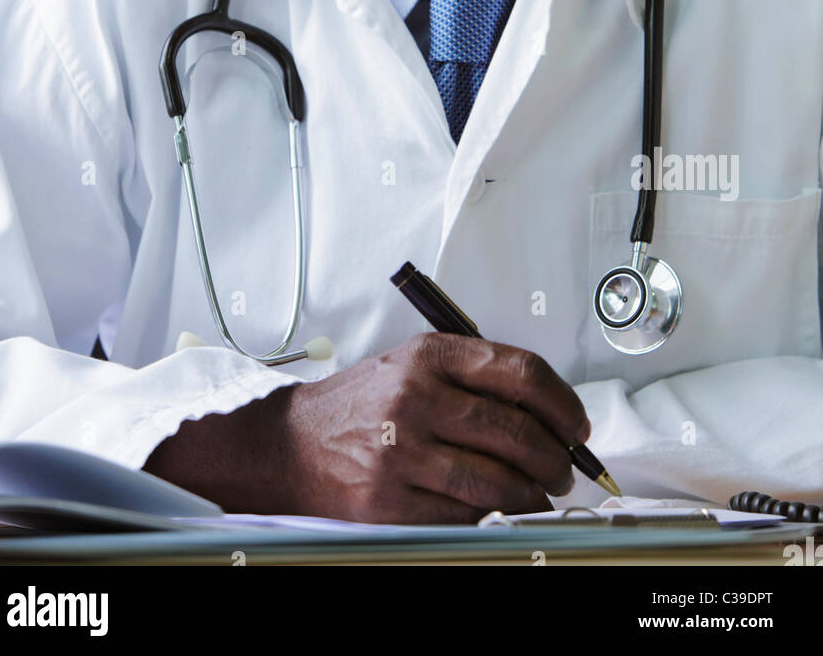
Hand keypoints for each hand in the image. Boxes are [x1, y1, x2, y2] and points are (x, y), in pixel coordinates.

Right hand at [276, 332, 590, 522]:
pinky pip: (465, 513)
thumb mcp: (414, 364)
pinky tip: (496, 505)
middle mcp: (417, 398)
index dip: (562, 403)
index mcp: (430, 356)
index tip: (577, 424)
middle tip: (565, 468)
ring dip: (532, 493)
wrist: (293, 443)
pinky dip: (491, 513)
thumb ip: (473, 377)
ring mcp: (403, 451)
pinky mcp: (391, 499)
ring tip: (539, 492)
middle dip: (555, 457)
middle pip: (516, 431)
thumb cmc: (363, 403)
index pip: (520, 372)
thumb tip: (548, 411)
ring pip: (497, 479)